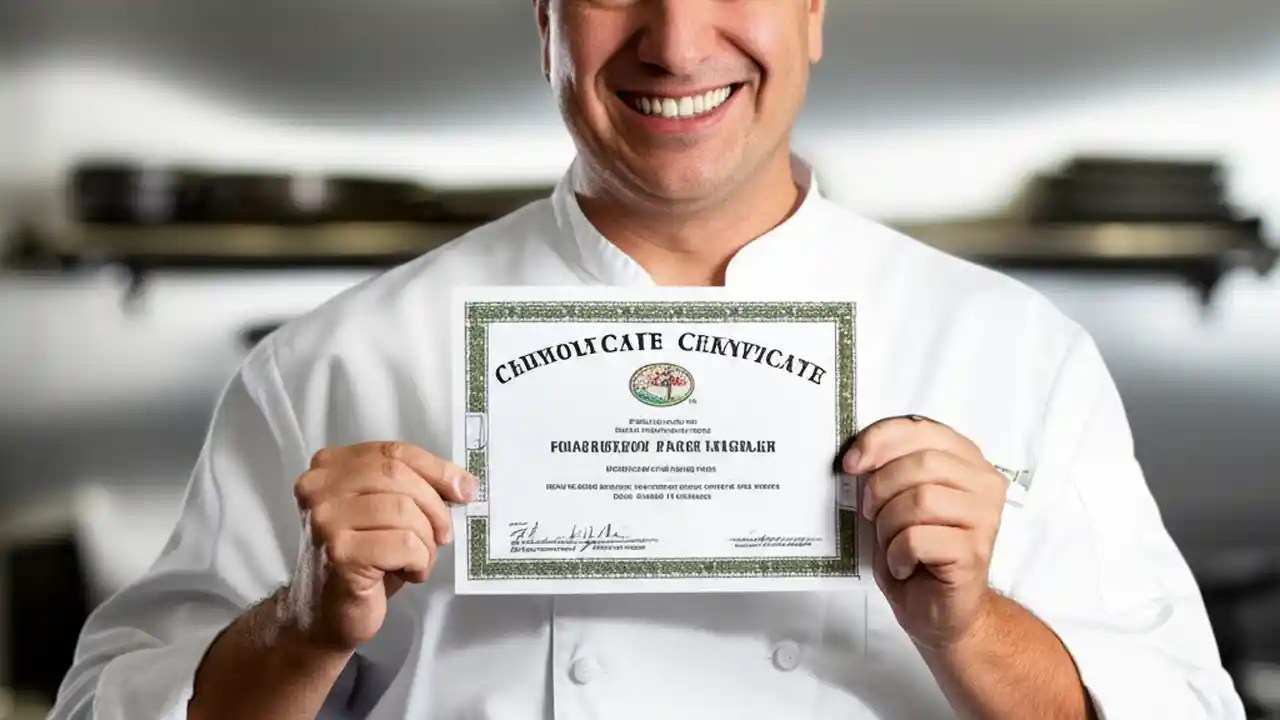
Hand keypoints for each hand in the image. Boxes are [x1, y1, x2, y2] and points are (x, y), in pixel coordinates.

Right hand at [284, 442, 476, 651]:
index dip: (436, 468)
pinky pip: (403, 544)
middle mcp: (319, 486)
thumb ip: (413, 488)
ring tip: (418, 559)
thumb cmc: (365, 559)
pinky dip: (418, 560)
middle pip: (398, 475)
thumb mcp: (388, 512)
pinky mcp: (339, 553)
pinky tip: (409, 573)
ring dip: (426, 541)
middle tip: (443, 535)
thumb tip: (464, 484)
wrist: (326, 614)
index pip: (394, 452)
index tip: (465, 489)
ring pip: (403, 510)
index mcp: (330, 466)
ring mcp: (325, 519)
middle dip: (434, 507)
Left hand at [844, 416, 1006, 650]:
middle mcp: (984, 484)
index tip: (851, 463)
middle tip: (872, 515)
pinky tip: (903, 565)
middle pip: (921, 464)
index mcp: (966, 460)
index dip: (880, 440)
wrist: (939, 610)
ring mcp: (985, 519)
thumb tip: (857, 456)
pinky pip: (917, 539)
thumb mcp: (897, 499)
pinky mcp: (974, 553)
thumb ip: (889, 469)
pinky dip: (897, 554)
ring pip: (920, 500)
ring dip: (889, 526)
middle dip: (881, 489)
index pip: (921, 429)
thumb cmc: (917, 551)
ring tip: (891, 544)